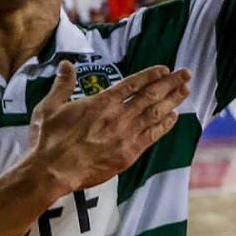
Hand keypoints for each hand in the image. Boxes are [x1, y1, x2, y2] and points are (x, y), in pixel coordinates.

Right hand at [27, 62, 191, 194]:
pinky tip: (174, 117)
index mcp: (101, 102)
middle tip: (186, 74)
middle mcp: (118, 116)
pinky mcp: (129, 153)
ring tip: (186, 90)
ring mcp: (125, 135)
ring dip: (173, 100)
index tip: (165, 69)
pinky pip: (153, 136)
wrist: (53, 170)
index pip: (132, 83)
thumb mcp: (50, 106)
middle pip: (150, 95)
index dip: (151, 75)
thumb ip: (62, 84)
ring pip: (155, 114)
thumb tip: (66, 64)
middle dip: (171, 83)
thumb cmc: (49, 139)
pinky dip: (165, 125)